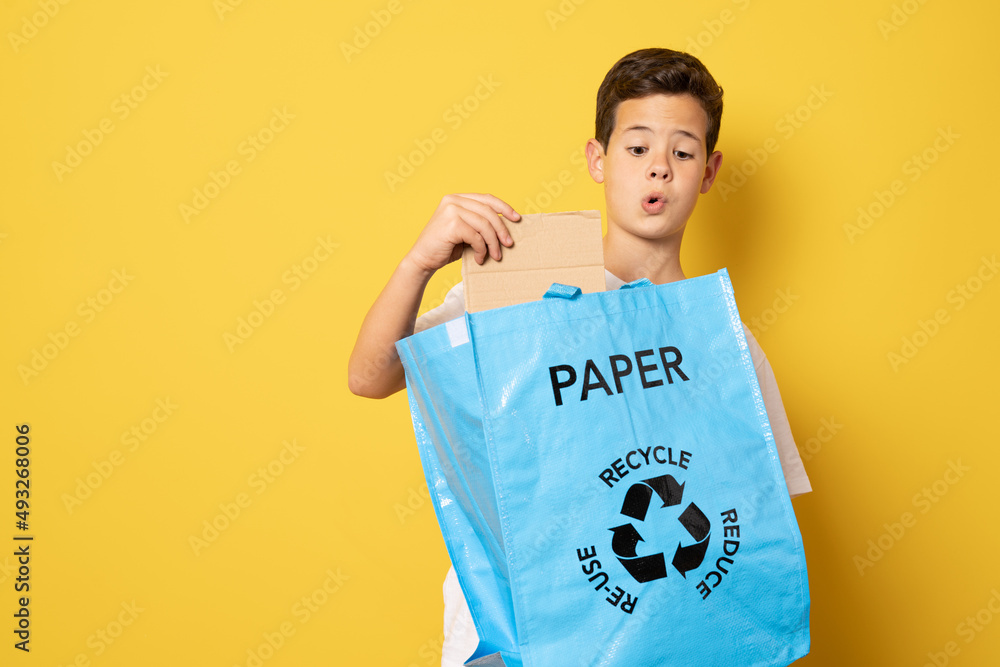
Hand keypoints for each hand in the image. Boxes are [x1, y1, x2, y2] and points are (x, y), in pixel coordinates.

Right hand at [405, 193, 520, 272]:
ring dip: (493, 243)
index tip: (517, 219)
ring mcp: (451, 210)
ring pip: (484, 224)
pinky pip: (476, 236)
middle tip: (509, 244)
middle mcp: (453, 200)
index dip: (504, 207)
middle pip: (488, 211)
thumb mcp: (465, 231)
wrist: (422, 260)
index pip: (486, 199)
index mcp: (456, 198)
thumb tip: (506, 226)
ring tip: (496, 256)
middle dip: (502, 229)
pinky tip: (480, 259)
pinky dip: (482, 249)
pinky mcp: (451, 224)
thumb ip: (479, 223)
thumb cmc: (445, 247)